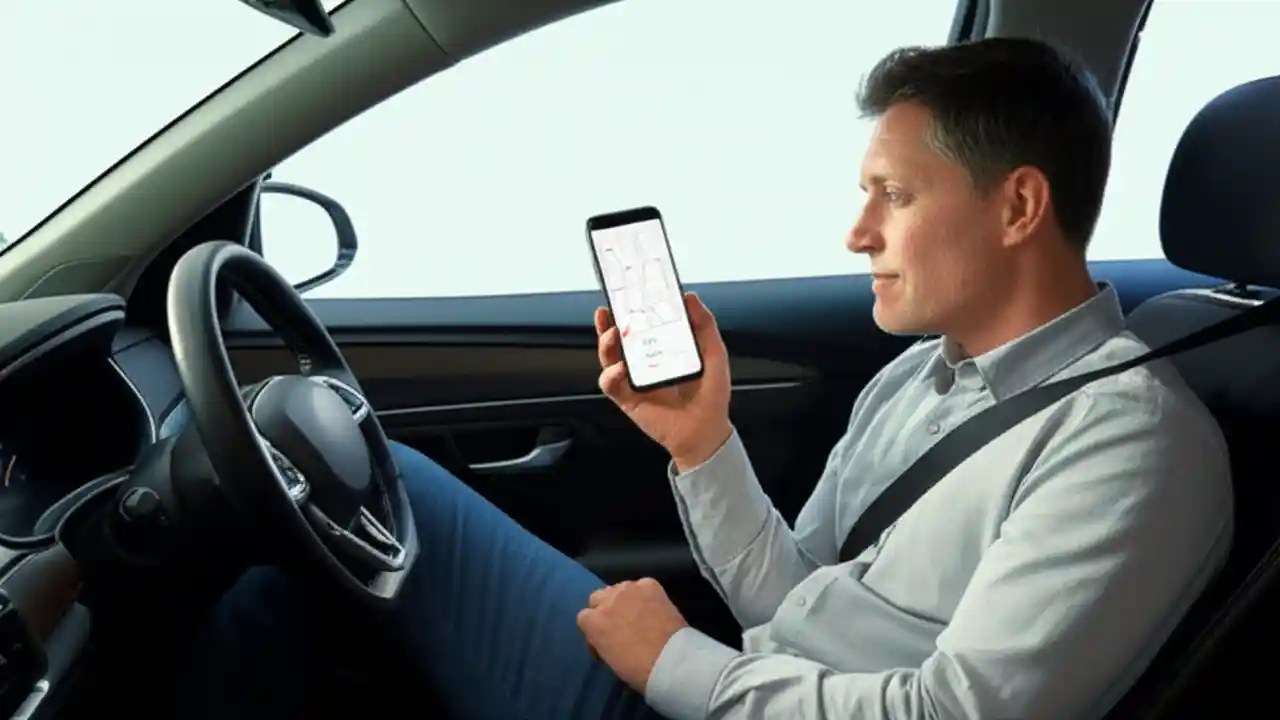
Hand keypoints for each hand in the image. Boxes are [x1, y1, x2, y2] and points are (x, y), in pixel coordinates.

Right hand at [576, 578, 689, 693]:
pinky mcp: (650, 584)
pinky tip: (653, 607)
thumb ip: (601, 640)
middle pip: (598, 597)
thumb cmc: (637, 669)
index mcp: (592, 620)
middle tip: (620, 626)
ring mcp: (629, 588)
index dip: (595, 629)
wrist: (671, 660)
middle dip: (606, 610)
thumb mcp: (608, 658)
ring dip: (625, 600)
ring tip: (638, 614)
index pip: (584, 618)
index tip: (606, 641)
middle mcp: (607, 599)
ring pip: (619, 589)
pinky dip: (645, 595)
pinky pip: (642, 586)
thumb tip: (606, 636)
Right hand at [595, 292, 732, 470]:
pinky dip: (611, 375)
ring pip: (609, 358)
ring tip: (613, 334)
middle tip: (608, 312)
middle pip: (618, 339)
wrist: (705, 431)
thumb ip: (705, 326)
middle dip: (608, 323)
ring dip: (606, 344)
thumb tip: (691, 298)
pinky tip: (621, 369)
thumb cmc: (711, 396)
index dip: (631, 311)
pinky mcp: (628, 399)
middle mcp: (645, 364)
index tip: (628, 296)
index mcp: (663, 350)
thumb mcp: (713, 355)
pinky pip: (610, 385)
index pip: (642, 326)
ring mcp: (634, 381)